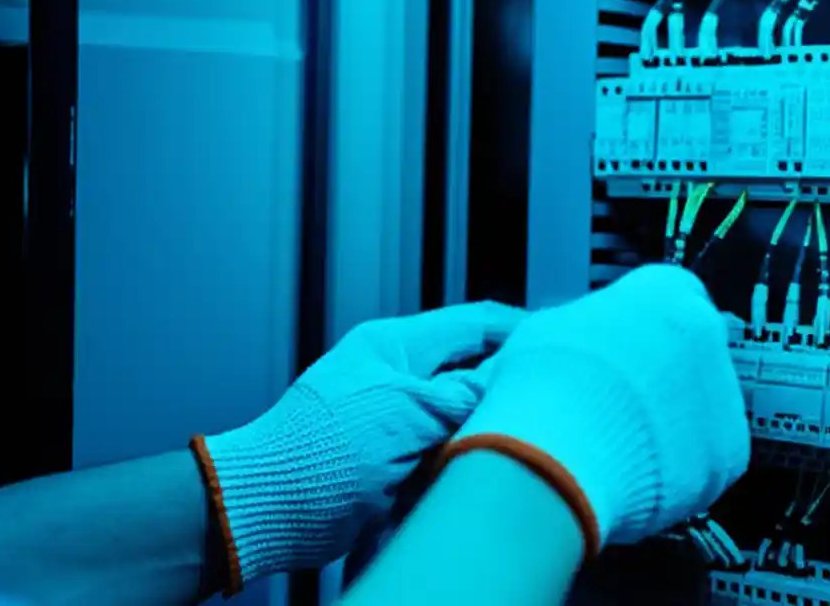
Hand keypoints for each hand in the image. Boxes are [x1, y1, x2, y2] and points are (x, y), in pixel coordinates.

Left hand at [192, 301, 525, 593]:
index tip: (555, 343)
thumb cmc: (324, 448)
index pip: (472, 323)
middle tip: (547, 399)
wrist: (274, 505)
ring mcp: (393, 415)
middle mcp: (397, 374)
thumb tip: (505, 384)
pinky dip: (462, 456)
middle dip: (506, 384)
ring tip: (521, 434)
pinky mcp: (391, 456)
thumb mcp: (409, 410)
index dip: (517, 330)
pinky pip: (442, 450)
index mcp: (397, 344)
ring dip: (484, 425)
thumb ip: (464, 395)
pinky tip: (482, 465)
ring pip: (460, 413)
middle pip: (470, 369)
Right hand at [443, 265, 748, 556]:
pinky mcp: (730, 451)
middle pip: (690, 352)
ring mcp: (724, 393)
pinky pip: (706, 458)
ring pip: (702, 407)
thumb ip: (585, 328)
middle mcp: (706, 332)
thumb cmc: (544, 384)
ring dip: (672, 424)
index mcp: (662, 290)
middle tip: (617, 405)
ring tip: (620, 448)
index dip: (642, 327)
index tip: (620, 349)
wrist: (562, 456)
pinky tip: (637, 473)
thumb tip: (584, 343)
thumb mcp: (547, 330)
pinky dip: (679, 470)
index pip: (668, 294)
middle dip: (661, 377)